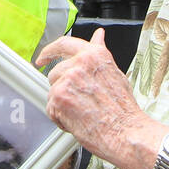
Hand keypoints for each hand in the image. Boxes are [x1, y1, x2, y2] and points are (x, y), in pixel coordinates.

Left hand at [38, 28, 143, 161]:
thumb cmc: (124, 109)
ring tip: (84, 112)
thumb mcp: (115, 73)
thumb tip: (98, 36)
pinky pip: (51, 109)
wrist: (126, 132)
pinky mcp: (59, 99)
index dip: (50, 50)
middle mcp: (79, 64)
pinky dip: (60, 118)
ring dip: (63, 104)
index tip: (43, 58)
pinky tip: (78, 121)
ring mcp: (67, 80)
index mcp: (93, 55)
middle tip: (80, 102)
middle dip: (62, 89)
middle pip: (55, 73)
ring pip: (52, 92)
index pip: (64, 44)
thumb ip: (100, 53)